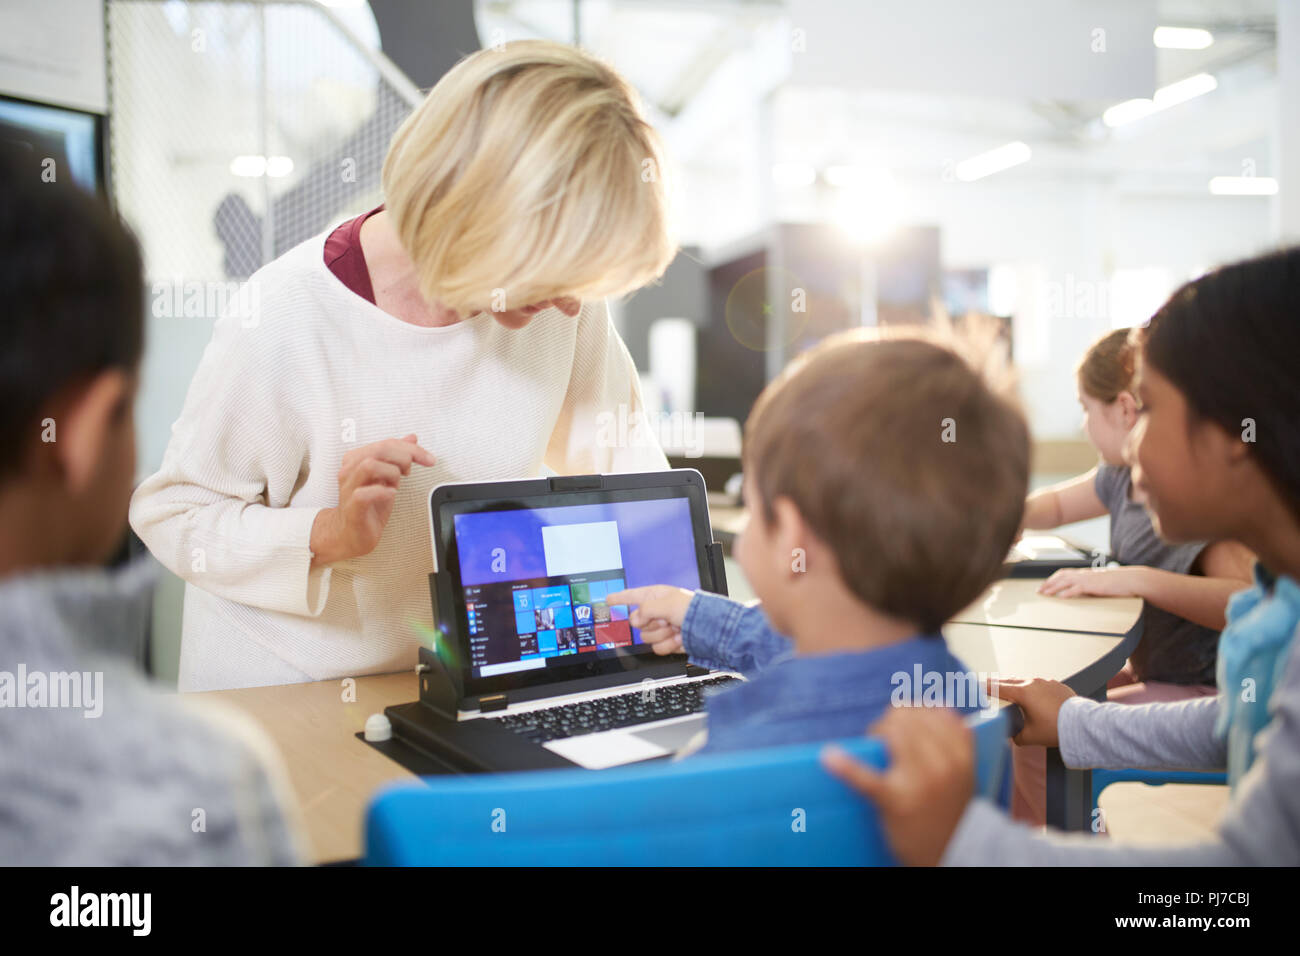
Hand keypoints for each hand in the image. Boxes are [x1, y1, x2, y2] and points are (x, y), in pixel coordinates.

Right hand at [311, 434, 435, 565]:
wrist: (352, 533)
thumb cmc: (369, 506)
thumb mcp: (388, 477)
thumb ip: (397, 457)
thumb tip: (411, 438)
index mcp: (357, 459)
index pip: (386, 443)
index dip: (411, 449)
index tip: (428, 459)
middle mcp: (350, 470)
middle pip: (380, 450)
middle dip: (404, 457)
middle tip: (410, 471)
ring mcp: (349, 488)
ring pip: (369, 465)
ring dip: (391, 472)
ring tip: (397, 484)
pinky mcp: (351, 507)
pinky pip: (363, 494)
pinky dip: (382, 492)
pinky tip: (391, 495)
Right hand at [603, 585, 692, 654]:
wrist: (710, 630)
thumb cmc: (693, 610)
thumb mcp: (666, 603)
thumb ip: (645, 609)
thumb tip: (636, 619)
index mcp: (656, 597)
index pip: (633, 596)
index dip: (620, 598)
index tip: (608, 600)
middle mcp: (658, 612)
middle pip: (637, 622)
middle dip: (651, 624)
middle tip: (666, 620)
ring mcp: (663, 628)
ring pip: (646, 638)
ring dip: (662, 635)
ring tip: (676, 629)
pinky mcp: (668, 642)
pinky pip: (657, 648)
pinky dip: (669, 645)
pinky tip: (679, 638)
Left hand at [820, 707, 973, 866]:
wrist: (952, 853)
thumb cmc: (950, 810)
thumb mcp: (963, 773)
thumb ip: (953, 739)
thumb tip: (936, 703)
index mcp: (962, 754)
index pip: (934, 712)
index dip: (913, 710)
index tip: (902, 720)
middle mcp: (945, 764)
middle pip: (909, 720)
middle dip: (891, 721)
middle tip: (882, 735)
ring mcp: (920, 782)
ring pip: (892, 733)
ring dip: (877, 733)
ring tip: (873, 745)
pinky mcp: (895, 801)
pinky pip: (867, 778)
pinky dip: (845, 766)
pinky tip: (829, 757)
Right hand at [989, 678, 1074, 746]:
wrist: (1081, 726)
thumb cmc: (1056, 729)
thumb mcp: (1030, 737)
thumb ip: (1015, 736)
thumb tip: (1012, 736)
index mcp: (1023, 693)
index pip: (998, 688)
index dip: (985, 687)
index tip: (977, 686)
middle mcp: (1034, 683)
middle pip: (1010, 681)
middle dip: (998, 683)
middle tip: (989, 684)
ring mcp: (1046, 682)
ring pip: (1025, 681)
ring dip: (1016, 685)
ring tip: (1010, 691)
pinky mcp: (1057, 685)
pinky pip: (1040, 685)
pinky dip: (1033, 689)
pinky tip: (1034, 698)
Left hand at [1038, 565, 1143, 597]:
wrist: (1131, 579)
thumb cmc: (1118, 583)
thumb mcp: (1101, 583)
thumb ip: (1091, 585)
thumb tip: (1083, 592)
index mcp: (1085, 573)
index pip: (1064, 573)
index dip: (1052, 579)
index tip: (1044, 585)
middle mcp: (1084, 574)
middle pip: (1060, 577)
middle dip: (1048, 583)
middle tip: (1039, 591)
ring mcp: (1088, 579)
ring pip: (1065, 582)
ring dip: (1053, 588)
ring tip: (1044, 594)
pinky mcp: (1094, 586)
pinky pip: (1077, 589)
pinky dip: (1068, 592)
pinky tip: (1061, 597)